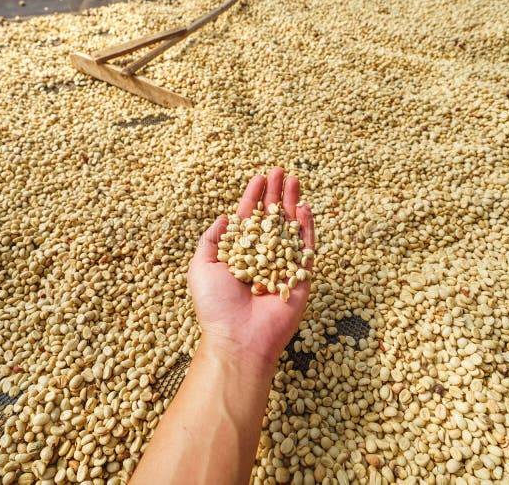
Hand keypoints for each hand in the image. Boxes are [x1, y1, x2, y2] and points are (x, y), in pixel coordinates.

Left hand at [187, 167, 314, 377]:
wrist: (238, 338)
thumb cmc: (215, 305)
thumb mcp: (202, 266)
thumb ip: (211, 239)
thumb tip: (225, 217)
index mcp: (238, 255)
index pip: (248, 219)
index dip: (254, 197)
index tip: (259, 177)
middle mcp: (261, 258)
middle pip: (271, 219)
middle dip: (275, 194)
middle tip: (280, 171)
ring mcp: (282, 267)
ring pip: (290, 229)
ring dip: (292, 204)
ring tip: (294, 181)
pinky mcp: (300, 279)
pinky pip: (305, 249)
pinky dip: (306, 228)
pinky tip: (304, 208)